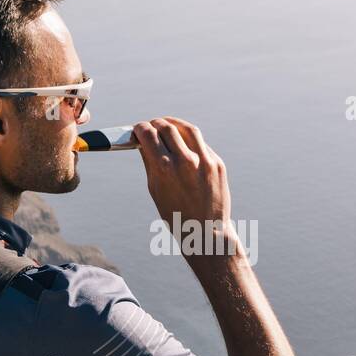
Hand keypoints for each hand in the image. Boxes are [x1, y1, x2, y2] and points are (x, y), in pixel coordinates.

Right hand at [132, 117, 236, 259]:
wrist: (205, 232)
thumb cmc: (175, 214)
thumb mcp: (155, 189)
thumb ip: (149, 161)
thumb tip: (143, 141)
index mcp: (164, 168)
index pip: (148, 134)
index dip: (140, 128)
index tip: (138, 129)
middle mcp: (185, 161)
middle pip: (167, 127)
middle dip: (155, 123)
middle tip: (151, 126)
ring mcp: (204, 161)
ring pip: (188, 129)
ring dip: (174, 124)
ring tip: (167, 126)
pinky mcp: (217, 164)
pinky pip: (201, 144)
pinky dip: (189, 140)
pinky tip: (183, 144)